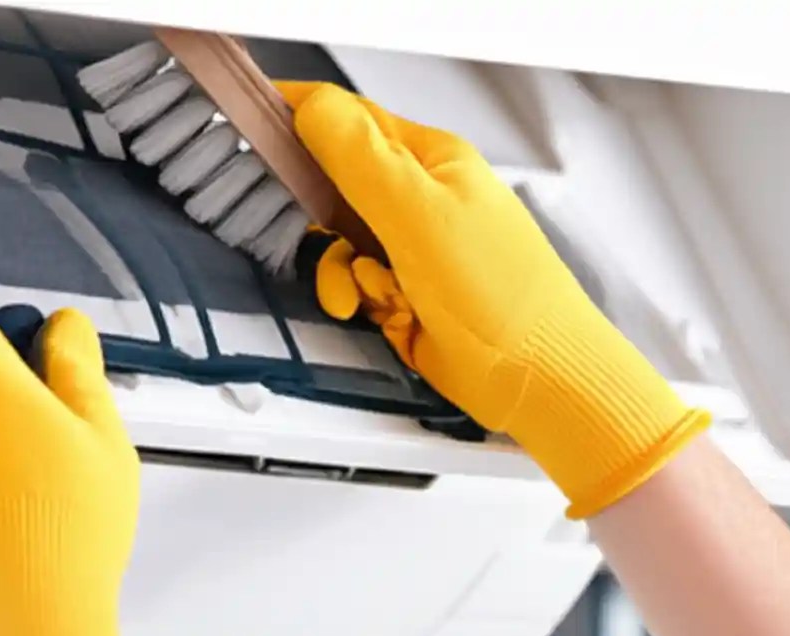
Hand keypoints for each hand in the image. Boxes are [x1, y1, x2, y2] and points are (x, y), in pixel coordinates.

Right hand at [280, 81, 708, 516]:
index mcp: (431, 159)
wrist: (534, 376)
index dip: (302, 117)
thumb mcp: (418, 213)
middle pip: (337, 182)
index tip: (254, 129)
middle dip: (317, 212)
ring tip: (368, 291)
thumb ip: (360, 158)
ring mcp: (412, 245)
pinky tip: (381, 311)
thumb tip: (311, 106)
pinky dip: (357, 297)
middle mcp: (421, 195)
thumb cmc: (500, 293)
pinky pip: (354, 281)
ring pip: (338, 240)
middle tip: (303, 223)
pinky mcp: (404, 291)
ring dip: (340, 269)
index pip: (352, 119)